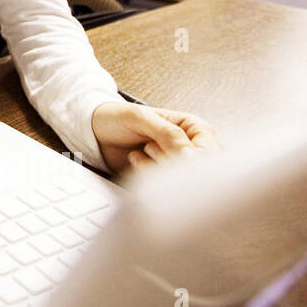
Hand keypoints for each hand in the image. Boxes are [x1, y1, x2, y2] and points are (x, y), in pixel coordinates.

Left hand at [91, 101, 217, 171]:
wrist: (96, 132)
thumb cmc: (119, 117)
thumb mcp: (141, 118)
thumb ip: (168, 134)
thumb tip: (192, 155)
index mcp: (195, 128)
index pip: (211, 152)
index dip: (194, 159)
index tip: (176, 159)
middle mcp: (191, 148)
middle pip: (198, 171)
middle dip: (171, 163)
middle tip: (149, 148)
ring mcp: (177, 166)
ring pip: (181, 182)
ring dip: (156, 168)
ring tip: (141, 151)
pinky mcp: (162, 180)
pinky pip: (163, 189)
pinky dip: (147, 176)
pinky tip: (135, 160)